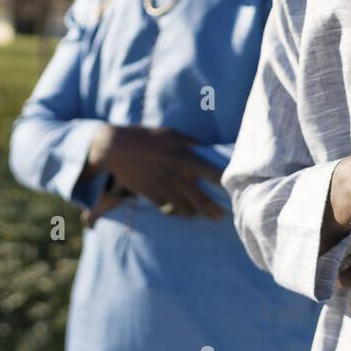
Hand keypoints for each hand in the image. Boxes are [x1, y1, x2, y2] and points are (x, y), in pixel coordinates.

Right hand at [88, 125, 223, 218]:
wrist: (116, 148)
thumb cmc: (148, 137)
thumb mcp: (173, 135)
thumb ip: (192, 145)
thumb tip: (209, 151)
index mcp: (187, 158)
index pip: (215, 175)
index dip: (227, 184)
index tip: (234, 189)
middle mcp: (178, 175)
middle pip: (202, 201)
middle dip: (213, 210)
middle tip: (220, 215)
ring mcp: (164, 187)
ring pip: (185, 209)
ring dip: (193, 212)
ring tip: (199, 213)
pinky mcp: (151, 195)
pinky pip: (167, 208)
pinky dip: (173, 210)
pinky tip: (178, 209)